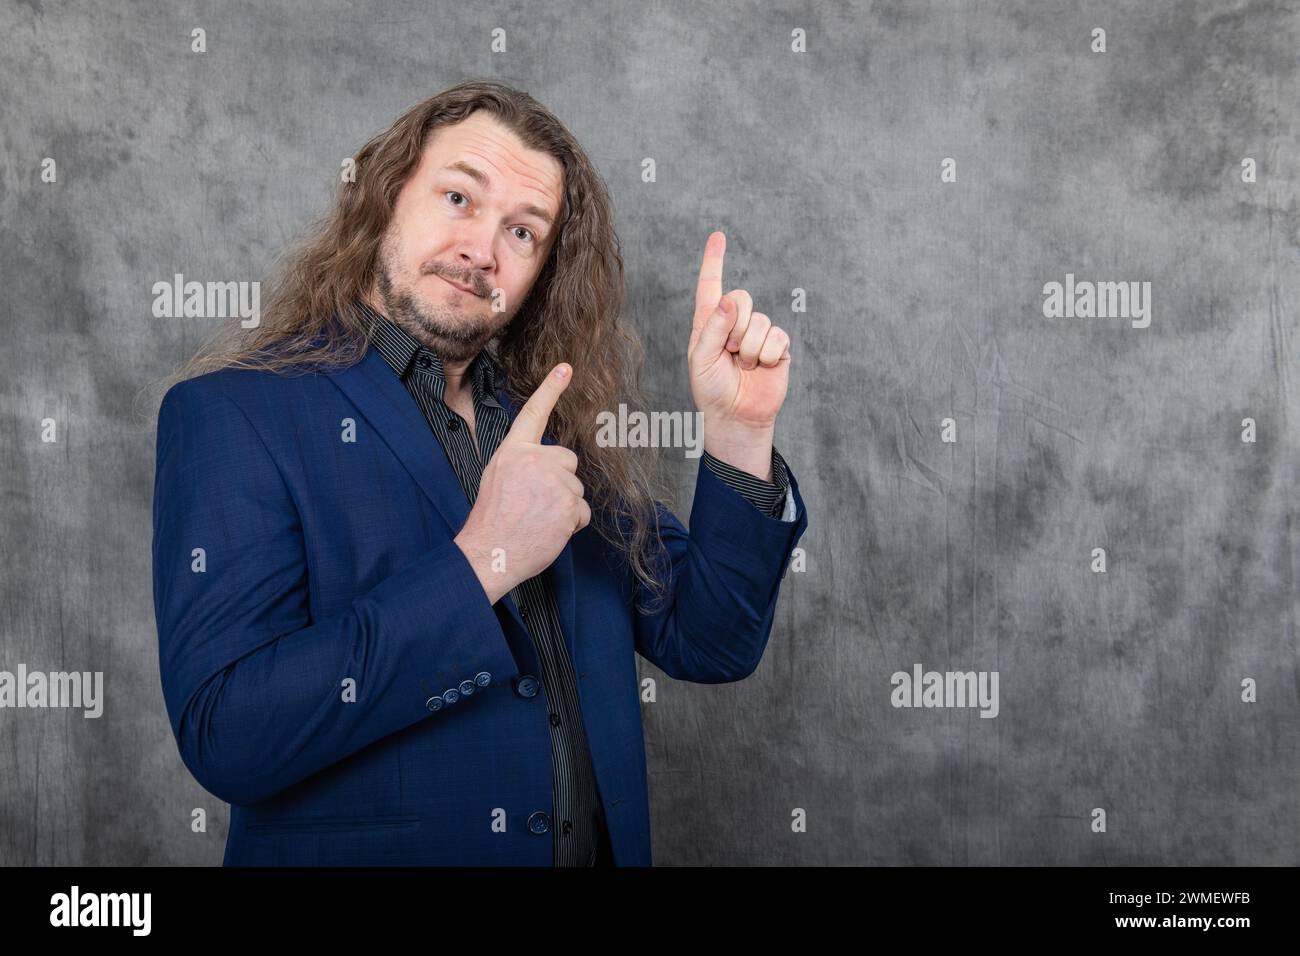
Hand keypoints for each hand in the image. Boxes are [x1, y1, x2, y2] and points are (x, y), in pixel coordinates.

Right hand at [454, 363, 590, 603]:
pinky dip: (571, 524)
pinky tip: (549, 531)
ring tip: (538, 520)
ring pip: (576, 488)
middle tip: (535, 503)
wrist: (490, 553)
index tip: (566, 368)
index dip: (550, 389)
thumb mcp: (497, 477)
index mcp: (513, 451)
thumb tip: (548, 464)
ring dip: (564, 505)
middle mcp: (535, 460)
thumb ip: (522, 463)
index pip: (534, 414)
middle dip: (559, 480)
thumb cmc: (492, 520)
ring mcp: (555, 482)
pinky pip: (583, 511)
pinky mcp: (569, 506)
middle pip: (567, 460)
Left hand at [687, 230, 790, 475]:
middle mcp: (734, 322)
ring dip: (749, 349)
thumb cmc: (711, 388)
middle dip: (735, 327)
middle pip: (742, 297)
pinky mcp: (777, 347)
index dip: (714, 260)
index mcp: (709, 321)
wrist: (735, 416)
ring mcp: (758, 333)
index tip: (718, 236)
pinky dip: (766, 356)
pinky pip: (777, 338)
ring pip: (760, 321)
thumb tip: (731, 299)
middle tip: (730, 353)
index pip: (711, 285)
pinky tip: (761, 369)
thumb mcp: (701, 358)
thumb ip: (713, 327)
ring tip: (744, 367)